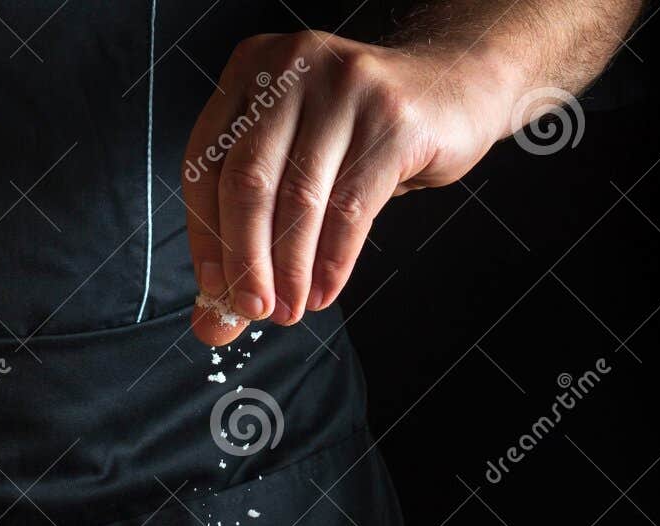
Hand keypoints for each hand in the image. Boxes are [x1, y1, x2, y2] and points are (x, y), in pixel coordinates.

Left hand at [184, 32, 517, 344]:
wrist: (454, 88)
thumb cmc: (360, 133)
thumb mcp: (298, 160)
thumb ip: (251, 229)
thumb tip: (213, 324)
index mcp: (249, 70)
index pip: (205, 165)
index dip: (206, 237)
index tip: (215, 292)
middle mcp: (290, 67)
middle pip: (248, 181)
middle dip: (246, 261)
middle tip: (254, 311)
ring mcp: (344, 87)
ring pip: (300, 198)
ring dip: (291, 269)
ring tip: (290, 310)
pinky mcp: (392, 118)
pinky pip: (351, 206)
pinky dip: (333, 261)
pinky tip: (325, 291)